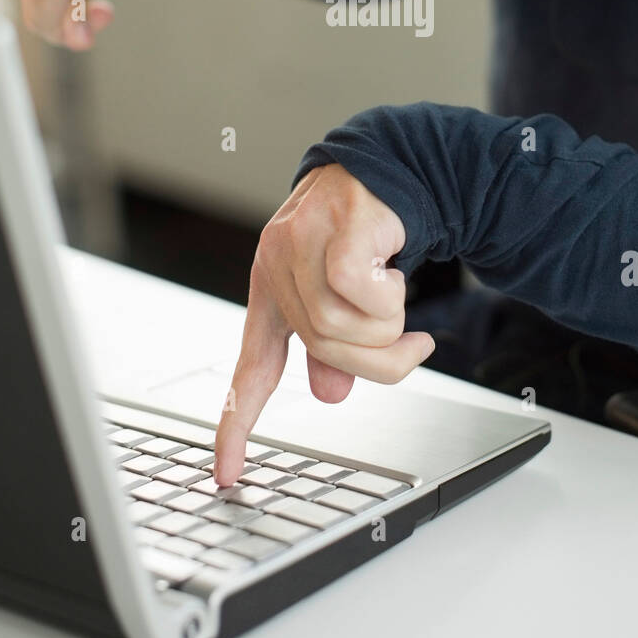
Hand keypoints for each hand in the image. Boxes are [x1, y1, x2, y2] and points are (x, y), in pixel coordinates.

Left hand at [214, 163, 434, 484]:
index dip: (237, 420)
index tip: (226, 473)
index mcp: (273, 286)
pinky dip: (388, 295)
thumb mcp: (347, 295)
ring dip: (386, 326)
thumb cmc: (369, 231)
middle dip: (375, 360)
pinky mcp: (332, 225)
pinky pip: (358, 290)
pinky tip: (394, 269)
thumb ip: (336, 344)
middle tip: (412, 349)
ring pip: (337, 326)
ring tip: (400, 299)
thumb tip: (331, 393)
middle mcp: (277, 264)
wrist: (391, 163)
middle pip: (320, 348)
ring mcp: (300, 241)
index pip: (253, 364)